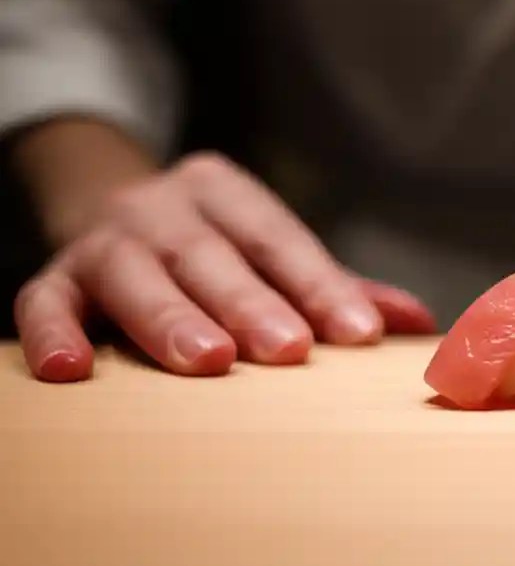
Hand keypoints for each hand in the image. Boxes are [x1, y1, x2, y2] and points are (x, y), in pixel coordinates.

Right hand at [16, 151, 434, 381]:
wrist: (105, 215)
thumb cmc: (211, 252)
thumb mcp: (271, 256)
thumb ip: (335, 288)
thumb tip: (420, 321)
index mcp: (225, 193)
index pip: (279, 239)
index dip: (320, 285)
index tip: (359, 334)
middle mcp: (162, 207)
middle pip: (209, 254)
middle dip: (251, 303)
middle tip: (289, 351)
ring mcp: (103, 241)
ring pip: (134, 274)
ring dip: (170, 317)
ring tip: (209, 362)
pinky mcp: (55, 277)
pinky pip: (44, 302)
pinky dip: (54, 333)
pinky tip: (72, 372)